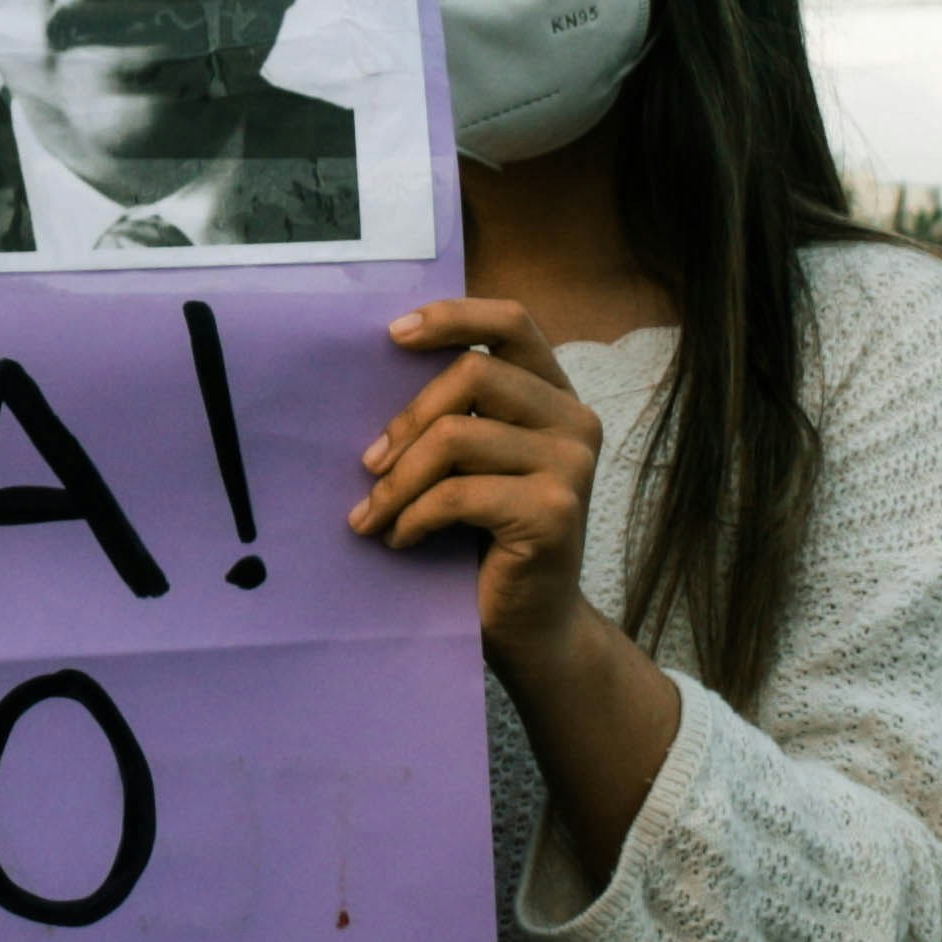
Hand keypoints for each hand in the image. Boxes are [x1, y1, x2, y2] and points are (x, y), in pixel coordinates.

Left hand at [352, 299, 606, 659]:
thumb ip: (456, 414)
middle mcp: (574, 419)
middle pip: (473, 373)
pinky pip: (457, 495)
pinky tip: (400, 540)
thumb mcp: (471, 463)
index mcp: (554, 394)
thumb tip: (382, 367)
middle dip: (406, 420)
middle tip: (368, 465)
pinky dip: (414, 517)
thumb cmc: (486, 540)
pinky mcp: (554, 511)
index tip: (391, 335)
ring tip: (375, 514)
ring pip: (456, 437)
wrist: (530, 624)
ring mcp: (571, 464)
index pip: (511, 322)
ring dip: (398, 481)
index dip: (452, 317)